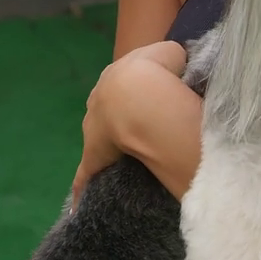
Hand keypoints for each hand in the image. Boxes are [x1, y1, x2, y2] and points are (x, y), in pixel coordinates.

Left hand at [72, 41, 188, 204]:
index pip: (119, 87)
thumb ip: (173, 61)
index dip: (133, 95)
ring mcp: (93, 129)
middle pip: (105, 112)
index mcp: (115, 76)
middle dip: (117, 119)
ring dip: (108, 146)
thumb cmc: (159, 71)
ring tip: (126, 155)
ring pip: (98, 138)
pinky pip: (85, 174)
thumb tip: (181, 67)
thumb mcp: (171, 55)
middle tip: (137, 130)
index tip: (143, 104)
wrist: (139, 92)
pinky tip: (79, 204)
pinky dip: (82, 188)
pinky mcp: (94, 155)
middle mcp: (98, 101)